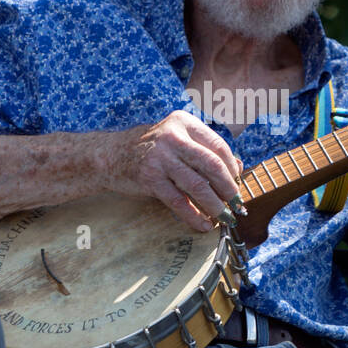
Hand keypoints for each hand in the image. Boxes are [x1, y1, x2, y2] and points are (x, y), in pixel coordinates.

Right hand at [105, 110, 242, 231]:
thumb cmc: (149, 149)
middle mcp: (173, 136)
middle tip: (236, 204)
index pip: (218, 146)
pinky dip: (193, 216)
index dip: (232, 168)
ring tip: (224, 217)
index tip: (237, 184)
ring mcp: (160, 157)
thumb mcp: (177, 140)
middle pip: (212, 165)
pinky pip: (178, 201)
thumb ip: (205, 150)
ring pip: (197, 185)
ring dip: (214, 205)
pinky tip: (203, 224)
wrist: (109, 155)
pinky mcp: (149, 178)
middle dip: (228, 188)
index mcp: (184, 123)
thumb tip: (238, 168)